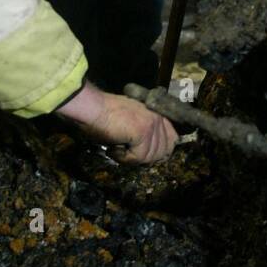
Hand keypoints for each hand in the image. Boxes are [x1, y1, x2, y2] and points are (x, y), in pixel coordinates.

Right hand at [53, 81, 177, 165]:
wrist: (93, 108)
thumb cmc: (105, 114)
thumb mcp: (131, 120)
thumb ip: (144, 131)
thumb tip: (149, 153)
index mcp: (157, 113)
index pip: (173, 139)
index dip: (160, 151)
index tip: (144, 155)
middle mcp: (158, 117)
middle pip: (163, 151)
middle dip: (144, 157)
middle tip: (126, 152)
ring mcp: (152, 124)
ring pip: (150, 156)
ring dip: (131, 158)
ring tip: (117, 148)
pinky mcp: (143, 132)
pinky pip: (139, 157)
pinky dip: (124, 158)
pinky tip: (114, 149)